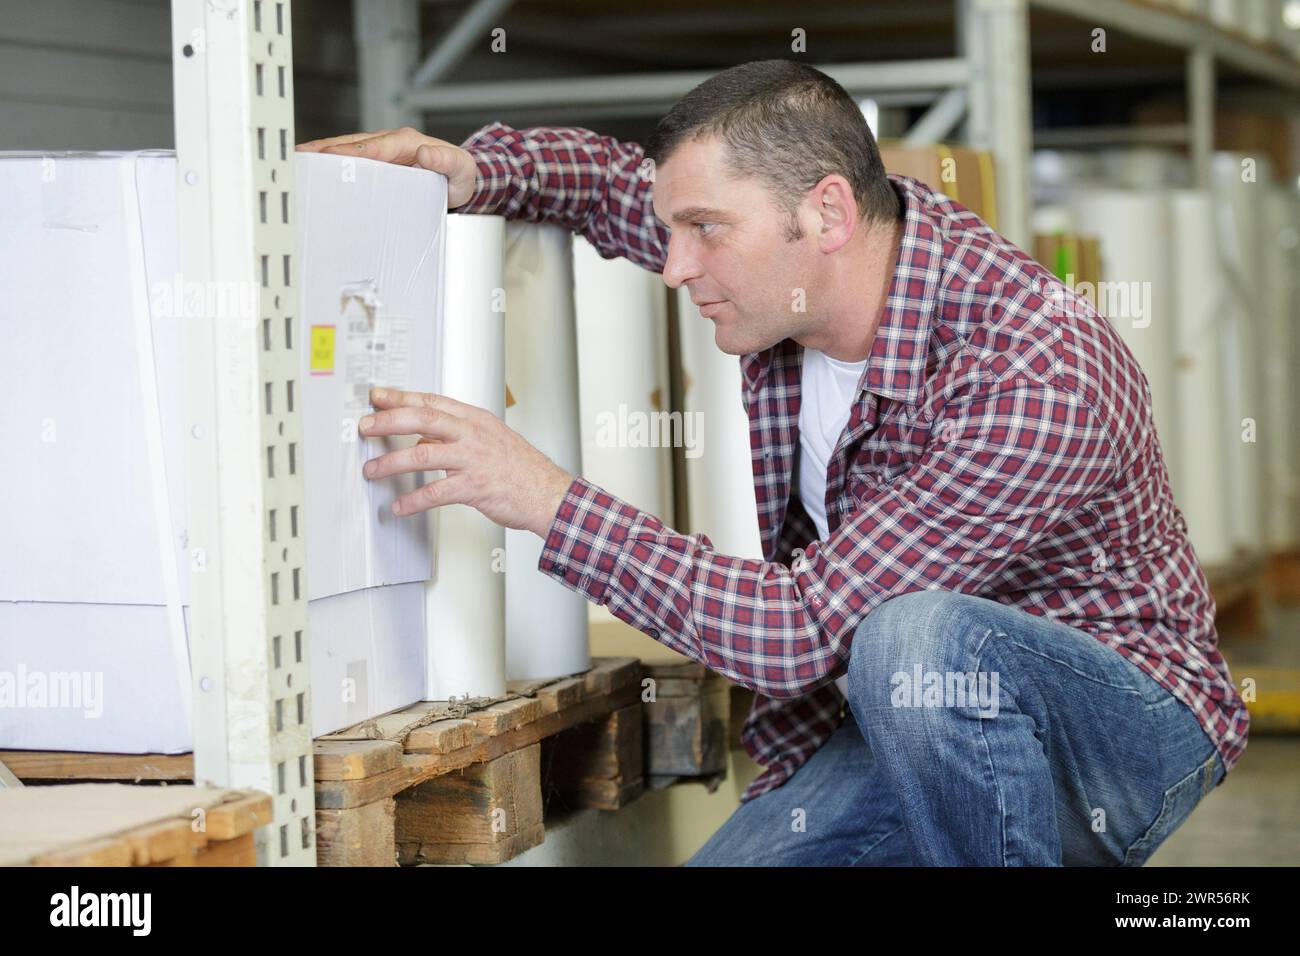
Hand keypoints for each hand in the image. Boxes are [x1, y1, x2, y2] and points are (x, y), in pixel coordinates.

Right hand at [296, 127, 478, 208]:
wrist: (464, 178)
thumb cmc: (461, 174)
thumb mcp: (460, 169)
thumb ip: (446, 161)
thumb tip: (425, 153)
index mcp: (406, 142)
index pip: (374, 147)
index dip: (351, 152)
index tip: (330, 156)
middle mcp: (391, 143)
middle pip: (352, 144)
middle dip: (325, 150)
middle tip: (299, 157)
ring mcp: (383, 153)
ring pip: (347, 151)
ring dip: (322, 156)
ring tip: (296, 163)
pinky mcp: (379, 164)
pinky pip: (352, 163)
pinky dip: (332, 166)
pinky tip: (315, 175)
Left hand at [358, 386, 573, 537]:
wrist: (548, 493)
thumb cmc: (523, 469)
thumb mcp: (491, 441)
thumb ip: (456, 438)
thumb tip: (424, 442)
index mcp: (475, 420)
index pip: (432, 401)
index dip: (401, 397)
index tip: (378, 397)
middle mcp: (472, 435)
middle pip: (422, 418)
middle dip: (388, 421)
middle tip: (366, 427)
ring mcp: (472, 460)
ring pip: (422, 455)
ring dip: (390, 462)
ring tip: (372, 469)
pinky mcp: (473, 487)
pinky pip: (435, 493)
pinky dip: (413, 500)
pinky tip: (400, 505)